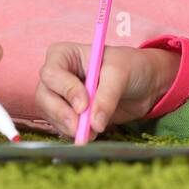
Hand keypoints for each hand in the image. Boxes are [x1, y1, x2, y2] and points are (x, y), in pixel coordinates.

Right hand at [34, 43, 176, 142]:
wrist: (144, 84)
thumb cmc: (131, 67)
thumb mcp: (120, 74)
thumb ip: (106, 97)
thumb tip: (94, 123)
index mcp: (64, 55)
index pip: (52, 73)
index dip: (65, 90)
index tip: (84, 105)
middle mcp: (58, 75)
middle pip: (44, 96)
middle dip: (62, 113)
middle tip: (81, 127)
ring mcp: (61, 96)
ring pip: (50, 114)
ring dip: (69, 126)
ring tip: (93, 131)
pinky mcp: (69, 114)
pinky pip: (61, 126)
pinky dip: (74, 133)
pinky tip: (91, 133)